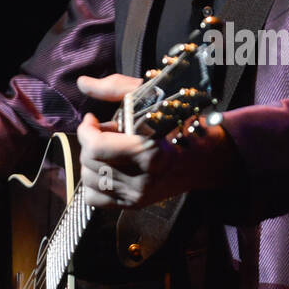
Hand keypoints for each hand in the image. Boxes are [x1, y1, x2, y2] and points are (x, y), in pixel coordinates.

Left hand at [76, 71, 238, 208]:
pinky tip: (105, 167)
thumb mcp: (152, 98)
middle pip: (90, 162)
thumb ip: (114, 88)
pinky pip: (95, 199)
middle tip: (101, 131)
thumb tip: (83, 83)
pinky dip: (93, 183)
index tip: (92, 119)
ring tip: (106, 149)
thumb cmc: (181, 123)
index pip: (96, 146)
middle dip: (89, 143)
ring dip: (91, 161)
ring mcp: (139, 195)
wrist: (205, 157)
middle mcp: (144, 179)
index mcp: (150, 152)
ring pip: (89, 181)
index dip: (86, 129)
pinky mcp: (135, 205)